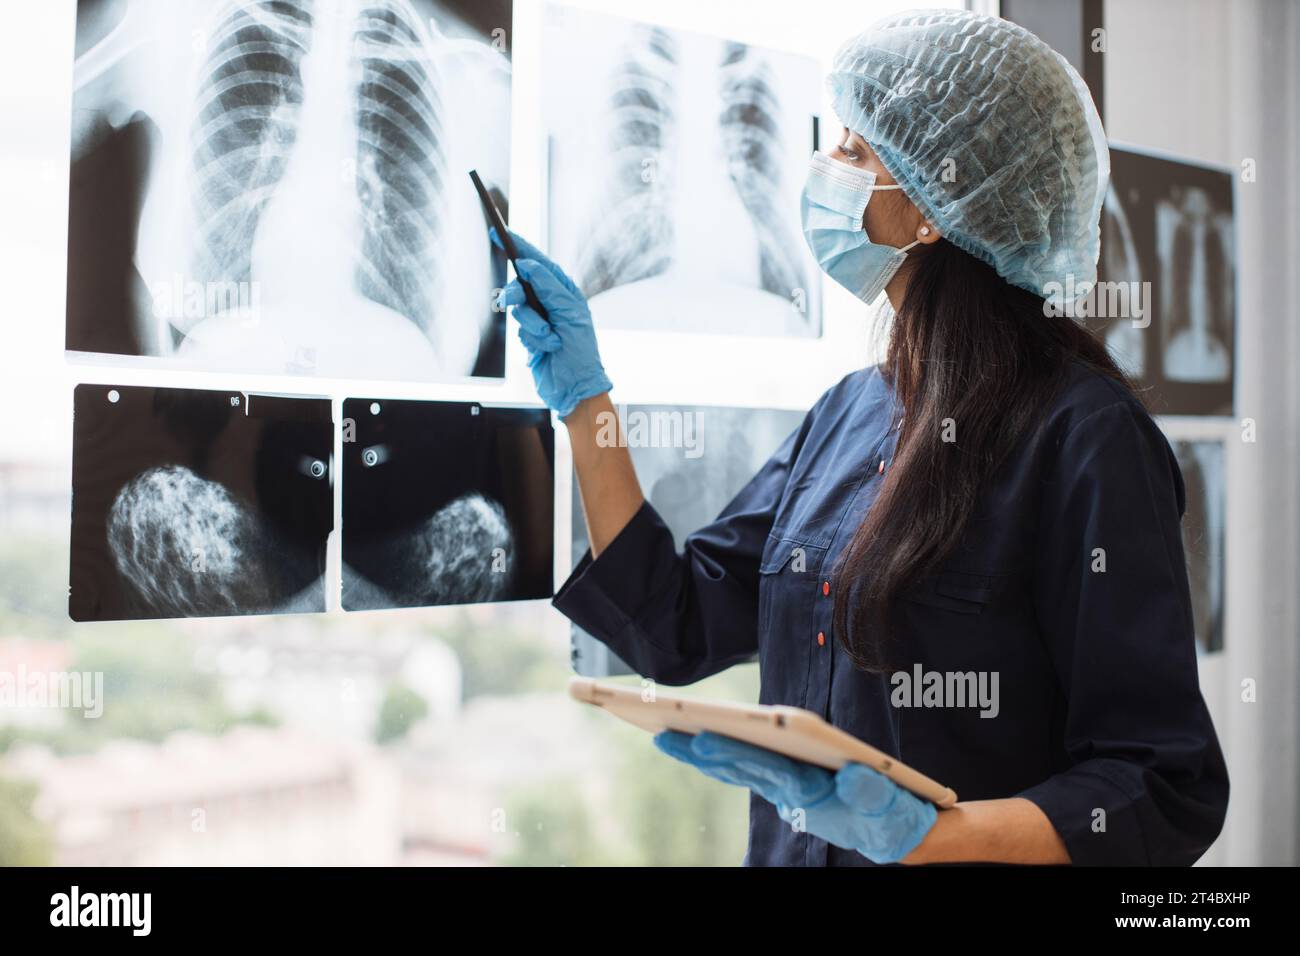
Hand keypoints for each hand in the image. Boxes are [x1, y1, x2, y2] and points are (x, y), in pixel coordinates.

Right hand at [492, 228, 611, 418]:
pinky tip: (545, 348)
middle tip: (511, 301)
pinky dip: (530, 340)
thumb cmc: (580, 354)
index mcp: (566, 291)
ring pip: (518, 309)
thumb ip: (548, 287)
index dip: (519, 246)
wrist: (574, 389)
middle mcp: (553, 302)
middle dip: (517, 296)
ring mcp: (541, 319)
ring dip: (531, 327)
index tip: (498, 232)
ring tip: (549, 339)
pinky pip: (519, 329)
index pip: (539, 262)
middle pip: (521, 284)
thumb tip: (529, 264)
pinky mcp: (531, 336)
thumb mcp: (568, 315)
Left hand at [655, 731, 937, 863]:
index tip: (701, 738)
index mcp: (810, 791)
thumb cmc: (890, 815)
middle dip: (701, 751)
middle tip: (662, 735)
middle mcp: (790, 790)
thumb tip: (852, 777)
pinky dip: (719, 754)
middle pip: (740, 767)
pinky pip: (746, 766)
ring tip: (664, 734)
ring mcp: (785, 787)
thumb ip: (873, 792)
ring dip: (700, 753)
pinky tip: (692, 741)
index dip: (733, 753)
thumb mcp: (890, 807)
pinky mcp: (786, 783)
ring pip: (737, 767)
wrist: (891, 832)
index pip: (765, 768)